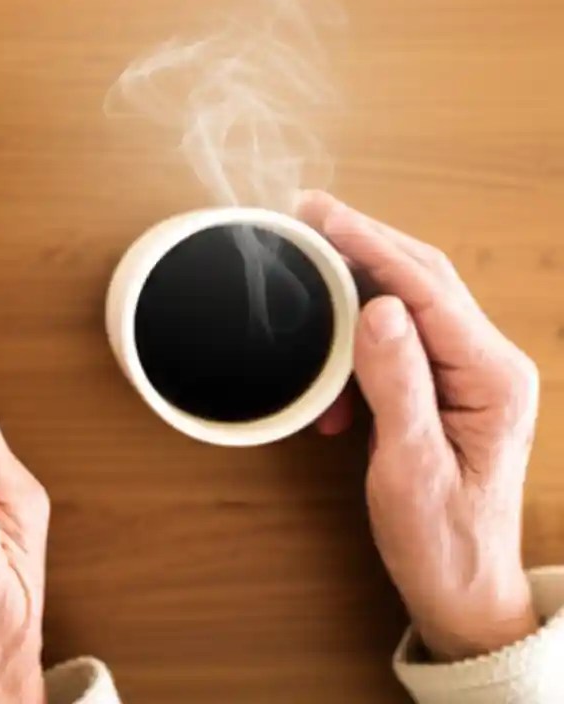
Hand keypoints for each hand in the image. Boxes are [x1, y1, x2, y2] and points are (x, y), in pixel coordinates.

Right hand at [300, 192, 541, 660]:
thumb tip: (376, 309)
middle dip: (365, 242)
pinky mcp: (452, 387)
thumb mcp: (410, 466)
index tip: (320, 216)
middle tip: (308, 213)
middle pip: (424, 278)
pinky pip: (405, 336)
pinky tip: (331, 363)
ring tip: (310, 265)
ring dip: (359, 283)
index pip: (425, 288)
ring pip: (413, 300)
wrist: (464, 587)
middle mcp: (490, 365)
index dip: (369, 245)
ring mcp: (474, 374)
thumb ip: (398, 384)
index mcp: (491, 378)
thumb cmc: (441, 538)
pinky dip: (360, 334)